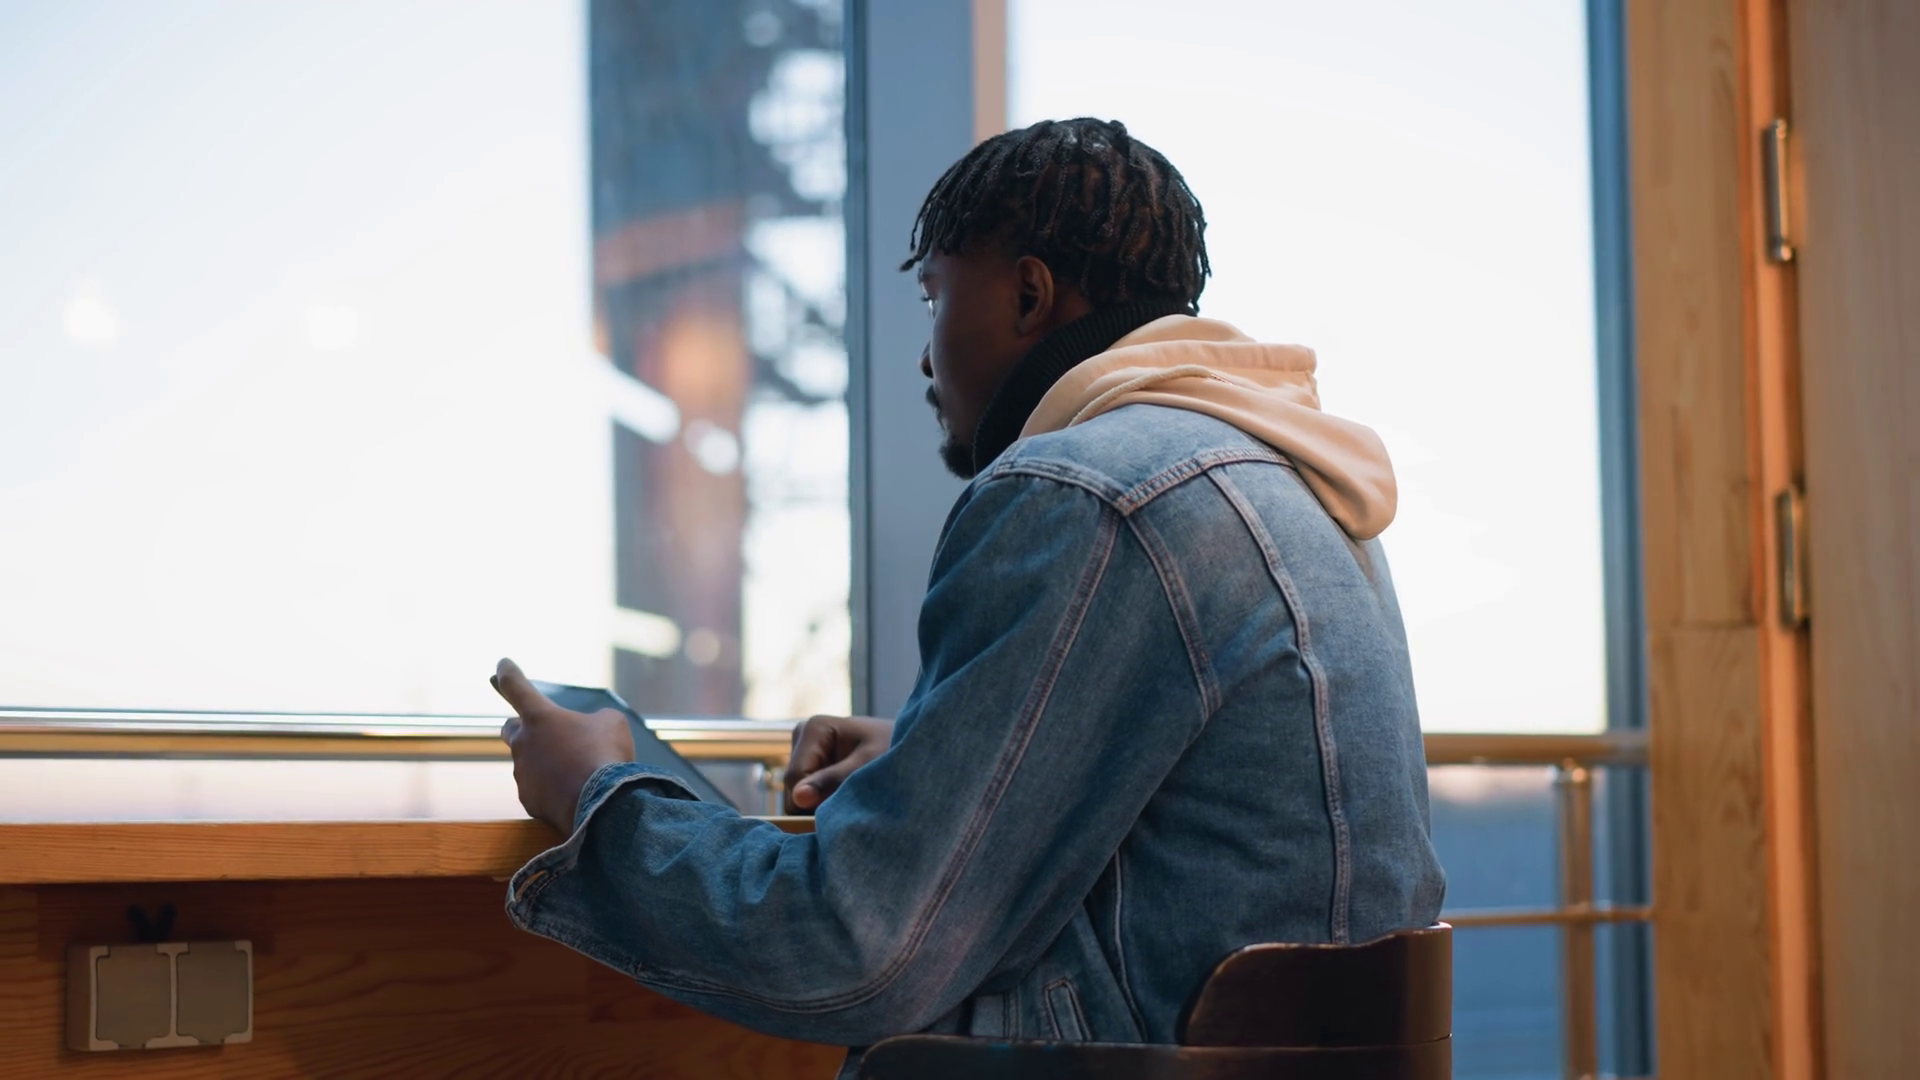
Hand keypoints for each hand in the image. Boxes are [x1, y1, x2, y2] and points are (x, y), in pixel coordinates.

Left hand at [493, 658, 635, 833]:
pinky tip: (572, 791)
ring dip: (544, 762)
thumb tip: (592, 731)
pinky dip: (550, 787)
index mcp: (540, 717)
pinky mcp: (529, 800)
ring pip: (527, 762)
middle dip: (523, 728)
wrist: (603, 804)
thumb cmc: (606, 755)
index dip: (508, 673)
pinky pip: (537, 788)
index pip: (515, 686)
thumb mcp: (611, 723)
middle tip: (543, 733)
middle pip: (511, 729)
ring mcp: (523, 774)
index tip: (502, 664)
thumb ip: (595, 721)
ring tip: (574, 769)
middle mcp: (524, 743)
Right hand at [783, 715, 893, 813]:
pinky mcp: (811, 765)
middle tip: (849, 804)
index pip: (795, 779)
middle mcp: (802, 736)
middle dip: (816, 803)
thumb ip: (833, 781)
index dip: (812, 802)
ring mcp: (805, 751)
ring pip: (797, 795)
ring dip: (820, 805)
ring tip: (850, 800)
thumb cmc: (893, 751)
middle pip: (792, 788)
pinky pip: (806, 794)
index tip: (840, 808)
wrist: (911, 750)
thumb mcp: (867, 767)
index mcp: (813, 728)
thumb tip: (798, 797)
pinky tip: (843, 798)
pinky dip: (823, 803)